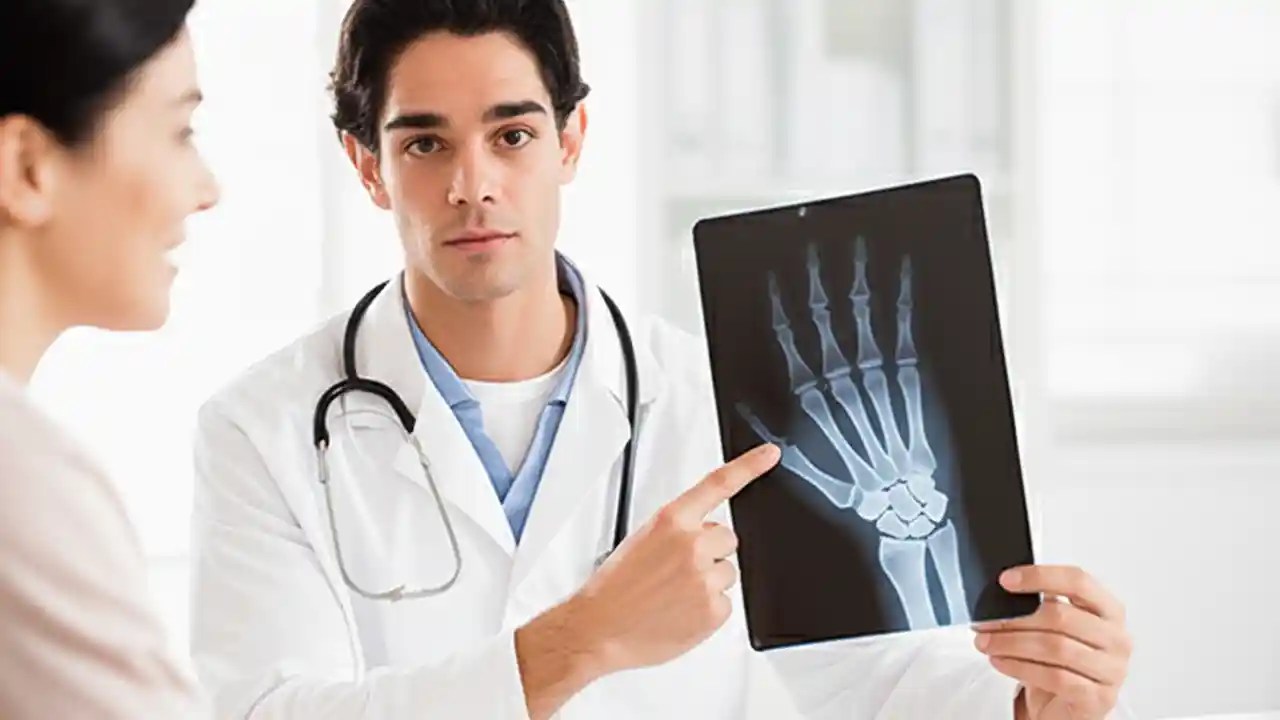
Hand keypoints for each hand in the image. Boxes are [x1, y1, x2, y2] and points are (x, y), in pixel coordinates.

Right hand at [571, 443, 779, 673]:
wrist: (599, 628)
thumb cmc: (614, 588)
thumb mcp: (641, 541)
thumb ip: (678, 532)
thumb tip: (705, 536)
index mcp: (671, 520)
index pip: (718, 484)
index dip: (749, 466)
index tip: (769, 454)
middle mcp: (692, 545)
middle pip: (727, 539)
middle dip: (711, 552)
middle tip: (679, 570)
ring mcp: (705, 577)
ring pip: (727, 572)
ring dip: (708, 582)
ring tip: (674, 595)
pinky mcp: (714, 610)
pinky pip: (725, 603)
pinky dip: (707, 610)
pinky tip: (681, 612)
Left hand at [974, 565, 1131, 719]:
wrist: (1067, 707)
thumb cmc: (1060, 661)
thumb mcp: (1054, 627)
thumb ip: (1040, 604)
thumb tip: (1003, 588)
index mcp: (1109, 609)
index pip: (1079, 581)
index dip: (1041, 576)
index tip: (1006, 580)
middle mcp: (1117, 638)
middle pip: (1062, 617)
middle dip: (1015, 618)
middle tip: (984, 621)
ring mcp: (1112, 670)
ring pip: (1056, 648)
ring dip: (1011, 643)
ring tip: (985, 642)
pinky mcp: (1098, 698)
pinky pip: (1054, 678)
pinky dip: (1020, 667)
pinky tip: (999, 661)